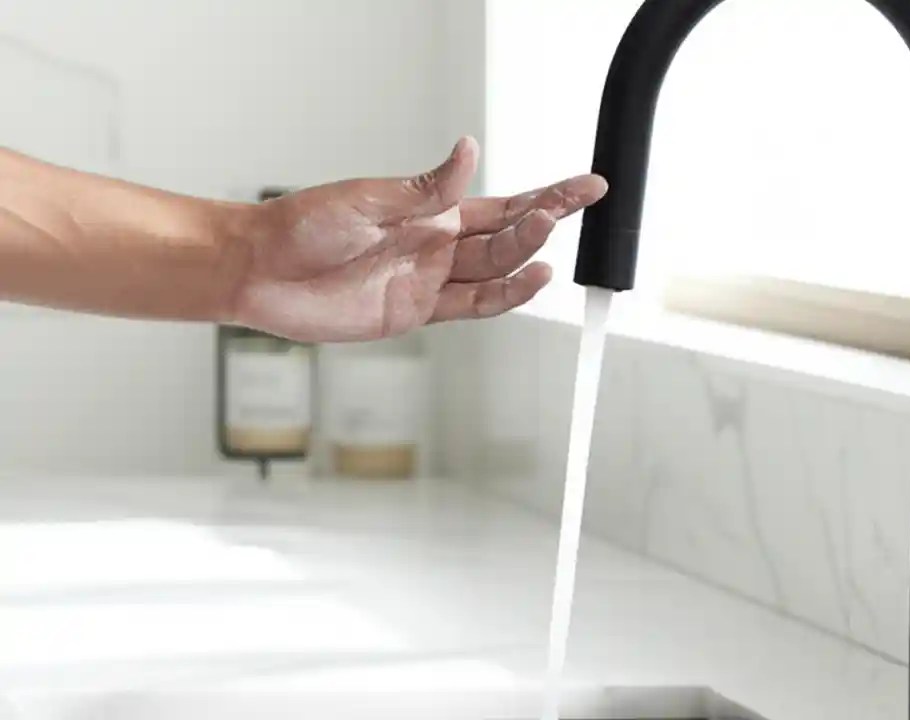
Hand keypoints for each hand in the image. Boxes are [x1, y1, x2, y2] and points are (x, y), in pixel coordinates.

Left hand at [230, 137, 606, 341]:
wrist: (260, 272)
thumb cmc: (300, 227)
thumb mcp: (365, 198)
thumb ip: (424, 188)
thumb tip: (467, 152)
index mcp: (429, 211)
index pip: (500, 202)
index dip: (546, 195)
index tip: (583, 185)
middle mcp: (437, 245)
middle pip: (507, 233)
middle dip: (545, 217)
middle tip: (577, 203)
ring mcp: (430, 280)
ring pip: (494, 269)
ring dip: (524, 257)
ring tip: (548, 246)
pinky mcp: (416, 312)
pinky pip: (471, 305)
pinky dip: (502, 295)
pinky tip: (527, 280)